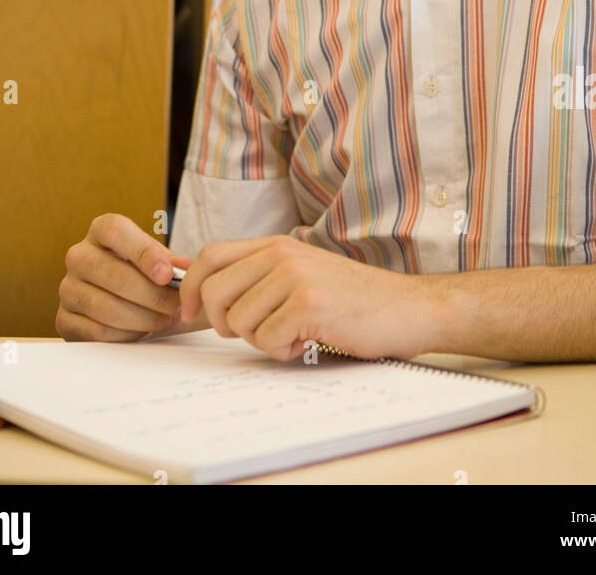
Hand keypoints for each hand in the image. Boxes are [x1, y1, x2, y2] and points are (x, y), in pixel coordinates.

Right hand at [56, 213, 192, 341]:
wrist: (117, 298)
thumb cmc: (140, 273)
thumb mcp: (156, 259)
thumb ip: (172, 262)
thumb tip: (189, 268)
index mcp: (100, 231)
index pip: (116, 231)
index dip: (144, 252)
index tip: (168, 275)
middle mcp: (78, 256)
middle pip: (115, 275)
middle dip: (153, 296)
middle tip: (177, 308)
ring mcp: (67, 288)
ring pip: (107, 307)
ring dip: (144, 318)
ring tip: (167, 320)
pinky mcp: (64, 319)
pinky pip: (97, 331)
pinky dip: (126, 335)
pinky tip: (143, 331)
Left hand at [178, 235, 443, 361]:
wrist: (406, 308)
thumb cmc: (352, 298)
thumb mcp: (300, 273)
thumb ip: (258, 274)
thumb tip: (201, 285)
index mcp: (275, 244)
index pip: (210, 256)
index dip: (190, 287)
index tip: (189, 313)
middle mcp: (280, 254)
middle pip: (215, 291)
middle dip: (223, 323)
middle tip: (252, 331)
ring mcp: (294, 277)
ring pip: (239, 322)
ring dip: (260, 340)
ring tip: (292, 332)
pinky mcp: (308, 304)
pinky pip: (267, 340)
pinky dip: (284, 351)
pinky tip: (309, 340)